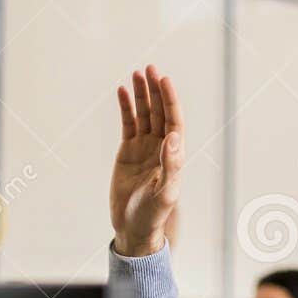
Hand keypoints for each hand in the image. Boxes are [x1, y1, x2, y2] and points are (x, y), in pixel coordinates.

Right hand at [111, 65, 183, 256]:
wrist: (134, 229)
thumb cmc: (153, 215)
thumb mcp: (165, 192)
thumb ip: (171, 164)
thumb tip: (174, 135)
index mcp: (173, 155)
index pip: (174, 120)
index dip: (170, 100)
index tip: (164, 80)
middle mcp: (161, 148)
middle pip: (160, 112)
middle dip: (155, 90)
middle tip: (150, 68)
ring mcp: (144, 148)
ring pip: (144, 115)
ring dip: (142, 94)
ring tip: (137, 74)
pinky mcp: (128, 152)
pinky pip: (128, 124)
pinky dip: (126, 108)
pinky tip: (123, 91)